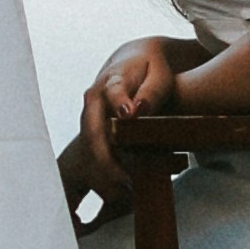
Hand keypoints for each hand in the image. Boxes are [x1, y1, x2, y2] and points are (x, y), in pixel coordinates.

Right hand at [71, 42, 177, 213]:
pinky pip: (94, 152)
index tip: (130, 115)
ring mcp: (89, 116)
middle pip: (92, 131)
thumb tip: (138, 110)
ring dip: (106, 169)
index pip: (114, 93)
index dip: (120, 104)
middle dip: (106, 158)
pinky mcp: (92, 130)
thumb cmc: (151, 68)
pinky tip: (126, 185)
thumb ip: (152, 92)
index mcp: (112, 82)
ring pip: (90, 147)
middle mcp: (93, 100)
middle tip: (126, 180)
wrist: (135, 61)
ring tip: (128, 187)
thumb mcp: (159, 76)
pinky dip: (108, 170)